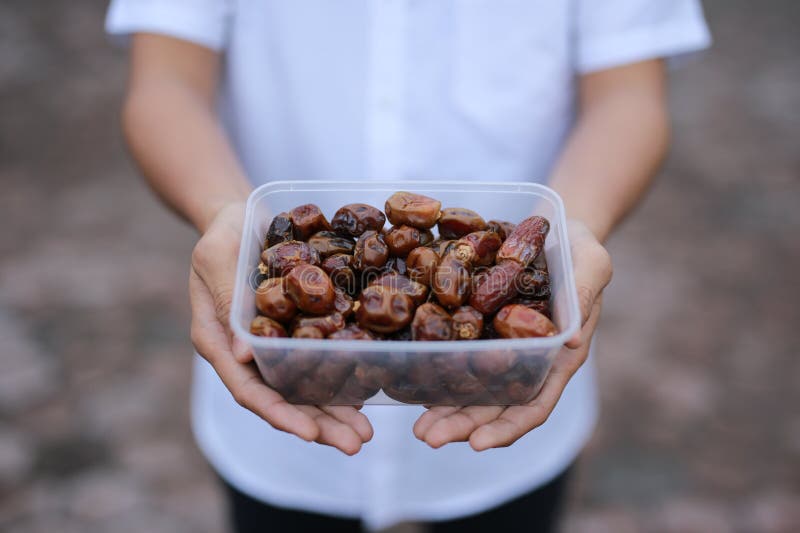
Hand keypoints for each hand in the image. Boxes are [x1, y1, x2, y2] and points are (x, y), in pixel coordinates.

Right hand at [189, 203, 372, 454]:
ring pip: (302, 389)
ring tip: (368, 431)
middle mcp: (244, 353)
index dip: (279, 414)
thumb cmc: (222, 232)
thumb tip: (243, 356)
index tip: (311, 434)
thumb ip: (228, 300)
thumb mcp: (217, 257)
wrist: (238, 217)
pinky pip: (317, 362)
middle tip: (357, 443)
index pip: (247, 389)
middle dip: (318, 425)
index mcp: (218, 341)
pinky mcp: (292, 332)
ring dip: (334, 412)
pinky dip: (340, 379)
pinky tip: (368, 392)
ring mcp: (268, 346)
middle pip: (281, 400)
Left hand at [413, 220, 611, 450]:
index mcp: (559, 358)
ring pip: (471, 391)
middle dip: (461, 426)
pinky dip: (436, 372)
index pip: (534, 406)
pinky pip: (456, 355)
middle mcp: (528, 362)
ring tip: (414, 426)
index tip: (476, 445)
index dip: (507, 428)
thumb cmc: (582, 248)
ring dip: (443, 411)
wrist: (556, 230)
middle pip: (494, 408)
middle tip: (425, 437)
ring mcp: (501, 348)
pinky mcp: (478, 327)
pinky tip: (410, 381)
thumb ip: (582, 295)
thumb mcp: (591, 264)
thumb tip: (571, 342)